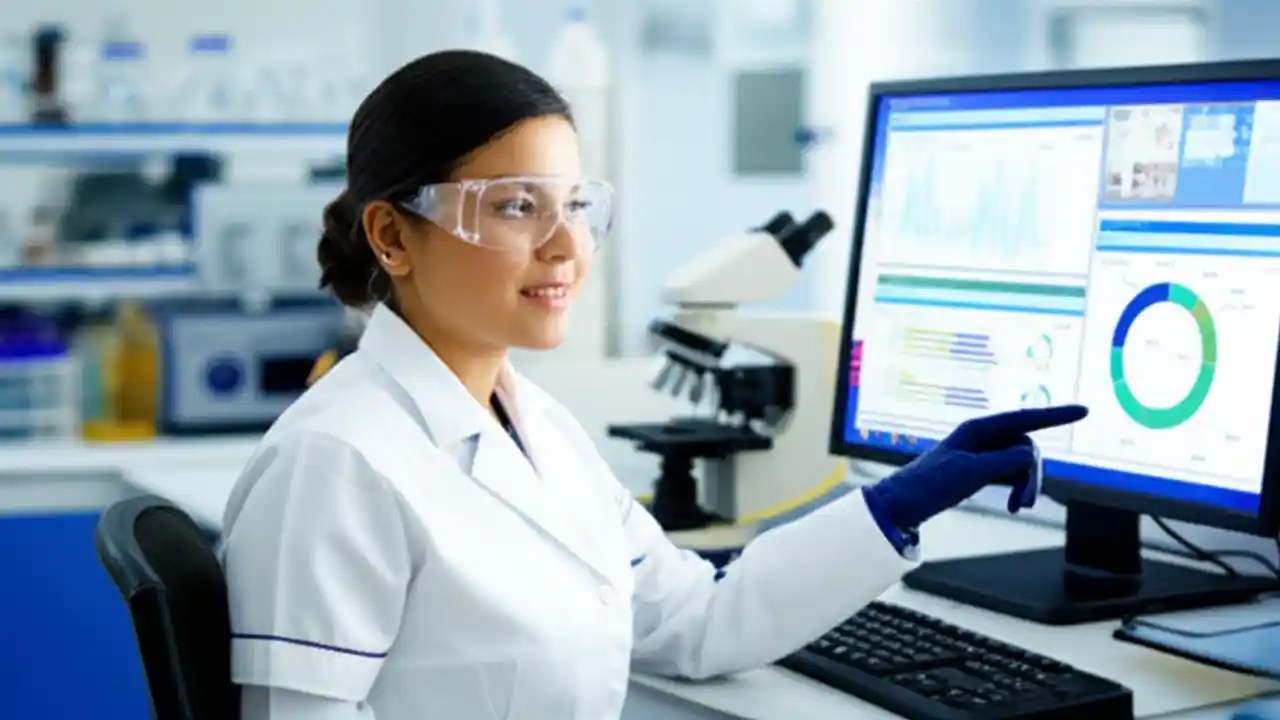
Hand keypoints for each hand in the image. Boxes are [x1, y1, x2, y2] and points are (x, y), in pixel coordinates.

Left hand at [863, 405, 1088, 530]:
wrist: (901, 504)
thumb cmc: (930, 485)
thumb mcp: (970, 472)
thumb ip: (1003, 460)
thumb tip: (1029, 453)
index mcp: (976, 429)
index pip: (1024, 418)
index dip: (1055, 416)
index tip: (1083, 411)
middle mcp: (981, 436)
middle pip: (1026, 446)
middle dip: (1032, 474)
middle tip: (1026, 504)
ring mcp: (981, 453)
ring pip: (1021, 462)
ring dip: (1026, 484)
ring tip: (1019, 508)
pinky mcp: (980, 470)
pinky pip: (1012, 473)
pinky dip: (1017, 488)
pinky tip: (1016, 506)